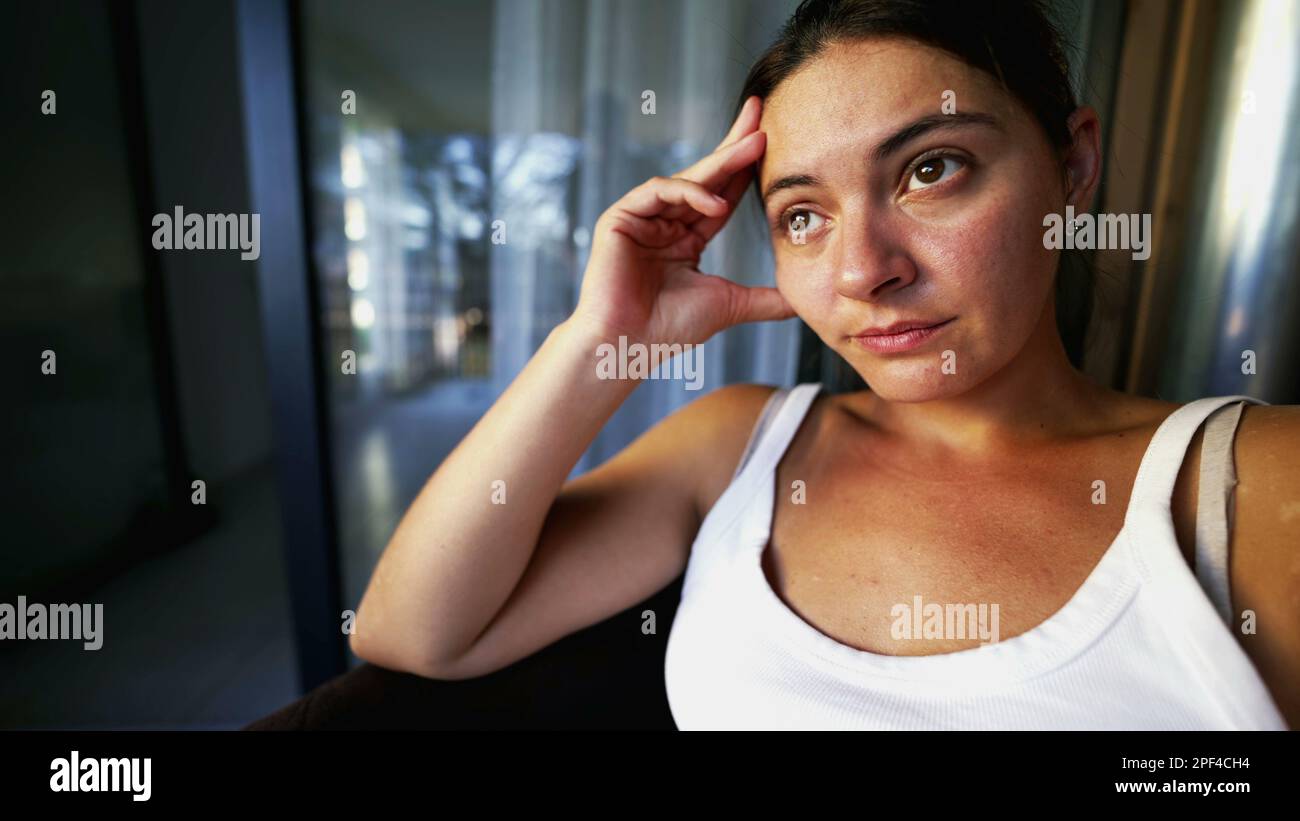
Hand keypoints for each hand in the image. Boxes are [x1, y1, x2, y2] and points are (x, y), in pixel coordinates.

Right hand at [569, 95, 794, 346]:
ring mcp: (642, 218)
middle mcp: (664, 223)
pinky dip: (689, 193)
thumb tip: (803, 304)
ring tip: (756, 146)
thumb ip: (765, 300)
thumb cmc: (668, 330)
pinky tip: (716, 203)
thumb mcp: (730, 306)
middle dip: (735, 144)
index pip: (723, 195)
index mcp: (686, 239)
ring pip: (687, 179)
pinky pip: (660, 190)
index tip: (773, 142)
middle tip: (762, 112)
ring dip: (722, 162)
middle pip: (706, 175)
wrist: (627, 346)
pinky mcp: (621, 217)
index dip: (746, 170)